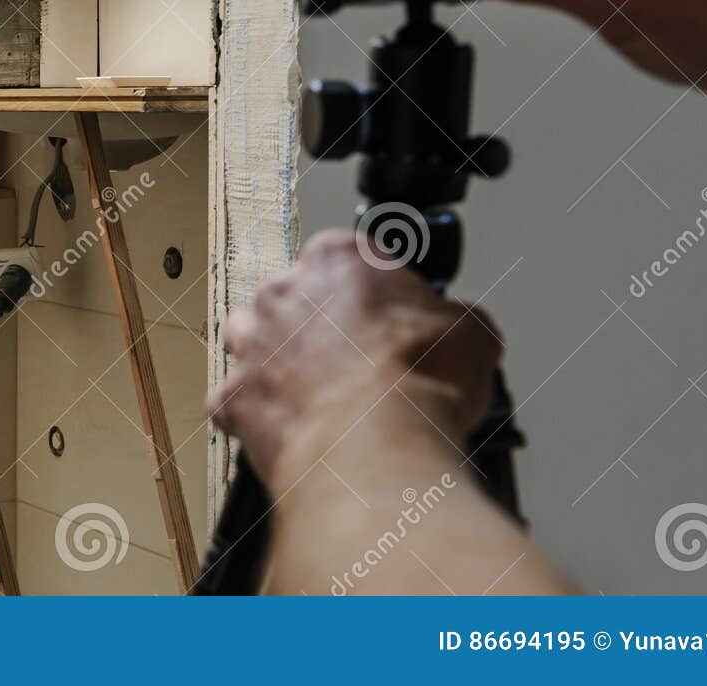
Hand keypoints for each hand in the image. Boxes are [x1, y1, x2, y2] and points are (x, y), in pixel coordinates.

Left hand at [207, 230, 501, 490]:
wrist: (375, 447)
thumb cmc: (417, 383)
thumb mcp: (473, 334)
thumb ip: (456, 320)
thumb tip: (463, 329)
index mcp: (339, 259)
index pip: (350, 259)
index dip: (374, 293)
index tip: (390, 318)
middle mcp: (285, 291)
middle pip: (295, 298)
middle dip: (321, 327)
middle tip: (357, 364)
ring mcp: (252, 343)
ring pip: (252, 341)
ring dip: (277, 362)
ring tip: (319, 394)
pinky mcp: (234, 396)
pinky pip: (238, 401)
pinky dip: (261, 415)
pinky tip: (294, 430)